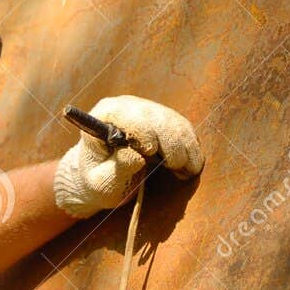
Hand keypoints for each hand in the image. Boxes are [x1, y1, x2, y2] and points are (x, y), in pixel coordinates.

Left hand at [53, 95, 203, 217]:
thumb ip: (116, 170)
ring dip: (184, 148)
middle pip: (155, 117)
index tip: (150, 152)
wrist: (106, 177)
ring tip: (185, 172)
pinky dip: (191, 148)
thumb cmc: (98, 180)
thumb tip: (136, 156)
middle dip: (170, 143)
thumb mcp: (102, 183)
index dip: (141, 129)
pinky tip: (190, 166)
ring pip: (174, 122)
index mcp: (104, 115)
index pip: (124, 112)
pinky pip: (184, 128)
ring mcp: (147, 109)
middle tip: (175, 168)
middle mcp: (127, 106)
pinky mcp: (164, 117)